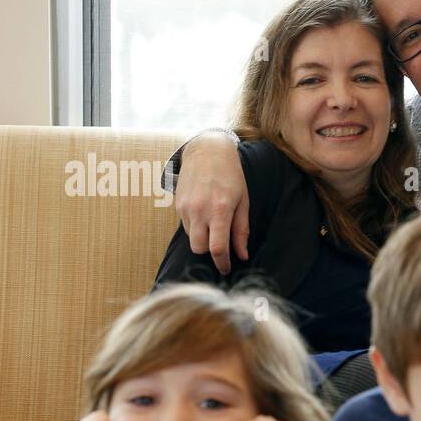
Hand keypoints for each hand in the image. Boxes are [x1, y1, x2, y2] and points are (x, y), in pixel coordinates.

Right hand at [176, 132, 249, 274]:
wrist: (207, 151)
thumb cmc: (231, 176)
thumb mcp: (243, 201)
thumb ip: (241, 230)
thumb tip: (242, 255)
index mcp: (220, 210)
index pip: (217, 248)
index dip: (222, 263)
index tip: (226, 269)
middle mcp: (199, 210)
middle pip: (199, 248)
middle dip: (209, 253)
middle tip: (221, 249)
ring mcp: (185, 207)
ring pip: (191, 237)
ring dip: (202, 238)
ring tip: (213, 223)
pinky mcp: (177, 204)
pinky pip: (185, 225)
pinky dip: (195, 226)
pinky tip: (204, 213)